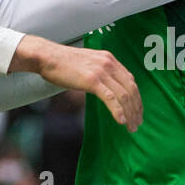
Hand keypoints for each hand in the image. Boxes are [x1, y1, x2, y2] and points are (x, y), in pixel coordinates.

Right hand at [10, 36, 141, 131]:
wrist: (47, 57)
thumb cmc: (63, 63)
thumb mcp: (88, 63)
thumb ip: (100, 72)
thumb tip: (105, 87)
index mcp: (109, 59)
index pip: (130, 81)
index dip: (136, 98)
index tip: (137, 112)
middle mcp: (109, 63)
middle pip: (131, 89)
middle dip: (136, 108)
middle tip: (137, 123)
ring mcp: (101, 71)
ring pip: (123, 95)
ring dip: (130, 113)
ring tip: (131, 127)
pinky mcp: (92, 80)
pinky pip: (110, 98)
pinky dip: (118, 111)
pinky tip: (121, 121)